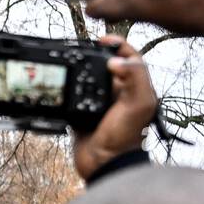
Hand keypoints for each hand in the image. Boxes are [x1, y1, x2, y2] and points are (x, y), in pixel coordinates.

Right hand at [73, 37, 156, 179]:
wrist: (104, 164)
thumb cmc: (125, 137)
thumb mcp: (138, 104)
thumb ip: (135, 77)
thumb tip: (115, 60)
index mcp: (135, 88)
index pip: (130, 58)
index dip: (118, 44)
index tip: (103, 39)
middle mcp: (119, 93)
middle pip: (108, 64)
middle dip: (97, 53)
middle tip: (84, 47)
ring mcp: (101, 103)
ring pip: (91, 77)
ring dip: (82, 67)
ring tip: (72, 60)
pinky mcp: (83, 112)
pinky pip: (76, 93)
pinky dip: (70, 85)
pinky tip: (64, 79)